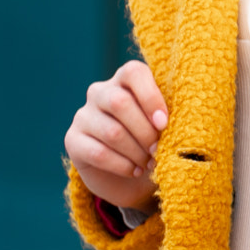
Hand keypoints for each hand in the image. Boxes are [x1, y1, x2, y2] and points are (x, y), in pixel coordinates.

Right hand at [65, 60, 166, 211]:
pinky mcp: (73, 140)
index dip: (151, 97)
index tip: (164, 124)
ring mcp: (83, 115)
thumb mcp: (165, 125)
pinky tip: (135, 170)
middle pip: (120, 103)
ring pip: (112, 131)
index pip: (134, 73)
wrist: (131, 176)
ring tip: (150, 163)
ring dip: (136, 152)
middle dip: (145, 131)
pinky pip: (98, 152)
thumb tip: (176, 121)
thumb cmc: (154, 141)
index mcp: (126, 79)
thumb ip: (169, 115)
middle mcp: (100, 92)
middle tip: (158, 151)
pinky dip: (122, 165)